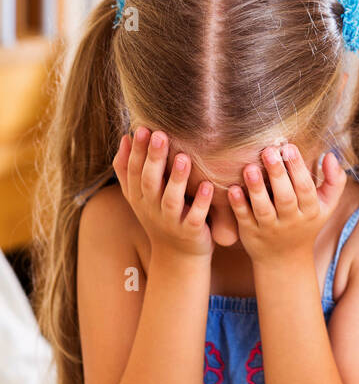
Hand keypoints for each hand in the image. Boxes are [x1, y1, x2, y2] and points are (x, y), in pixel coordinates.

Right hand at [113, 127, 213, 257]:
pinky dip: (201, 203)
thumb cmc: (160, 215)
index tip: (142, 128)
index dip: (137, 151)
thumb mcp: (139, 195)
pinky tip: (209, 186)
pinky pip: (195, 217)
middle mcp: (150, 208)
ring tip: (184, 158)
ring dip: (178, 179)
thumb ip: (129, 169)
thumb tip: (125, 137)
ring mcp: (170, 221)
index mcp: (138, 196)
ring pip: (171, 199)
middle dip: (154, 159)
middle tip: (160, 135)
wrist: (177, 255)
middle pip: (149, 182)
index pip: (134, 171)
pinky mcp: (190, 232)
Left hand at [228, 144, 347, 266]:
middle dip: (277, 174)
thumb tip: (330, 155)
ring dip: (256, 189)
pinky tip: (233, 189)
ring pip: (264, 209)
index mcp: (311, 211)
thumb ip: (334, 180)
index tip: (289, 147)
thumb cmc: (306, 221)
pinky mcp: (251, 233)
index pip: (305, 188)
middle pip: (285, 198)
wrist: (285, 259)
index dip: (298, 168)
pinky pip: (244, 219)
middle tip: (269, 151)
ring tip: (250, 168)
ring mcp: (270, 228)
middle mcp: (291, 221)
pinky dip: (239, 205)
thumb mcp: (326, 205)